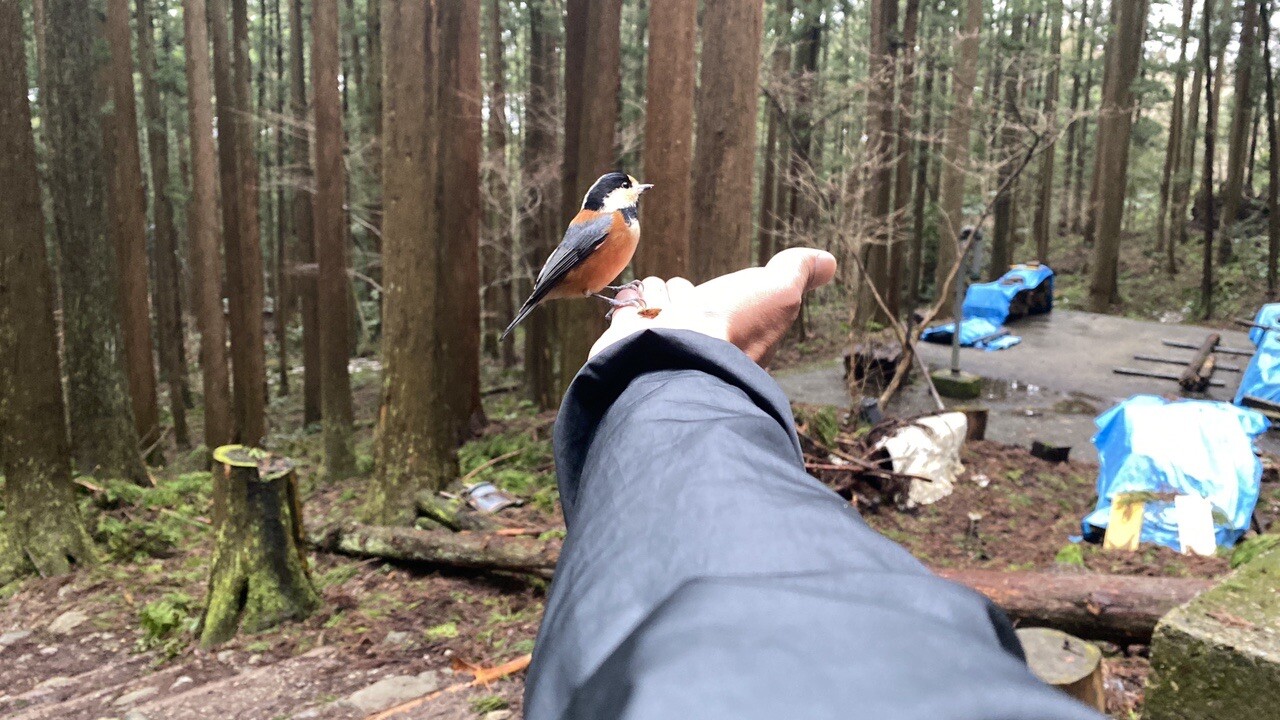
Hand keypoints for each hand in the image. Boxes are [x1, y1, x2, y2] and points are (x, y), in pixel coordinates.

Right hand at [590, 248, 837, 364]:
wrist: (675, 356)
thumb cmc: (731, 325)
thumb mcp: (778, 292)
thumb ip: (797, 273)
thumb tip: (828, 262)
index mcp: (734, 334)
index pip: (725, 308)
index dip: (723, 295)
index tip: (720, 288)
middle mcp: (698, 342)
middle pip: (688, 310)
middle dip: (683, 296)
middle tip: (676, 289)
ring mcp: (660, 345)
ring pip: (657, 312)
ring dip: (655, 297)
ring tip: (650, 291)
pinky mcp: (625, 344)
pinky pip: (625, 318)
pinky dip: (628, 307)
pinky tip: (627, 301)